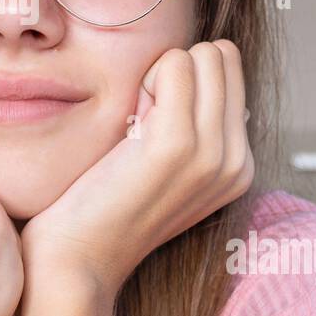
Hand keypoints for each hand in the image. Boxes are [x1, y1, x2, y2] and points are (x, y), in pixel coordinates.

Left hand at [20, 40, 254, 297]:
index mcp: (237, 165)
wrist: (78, 260)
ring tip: (134, 123)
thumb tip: (194, 62)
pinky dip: (144, 79)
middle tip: (141, 116)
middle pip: (221, 56)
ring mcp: (211, 154)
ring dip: (159, 74)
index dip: (184, 81)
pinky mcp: (177, 145)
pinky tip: (126, 123)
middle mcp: (235, 161)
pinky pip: (175, 64)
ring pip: (203, 55)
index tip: (153, 120)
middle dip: (176, 71)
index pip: (229, 70)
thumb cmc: (106, 203)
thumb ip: (190, 123)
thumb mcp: (165, 165)